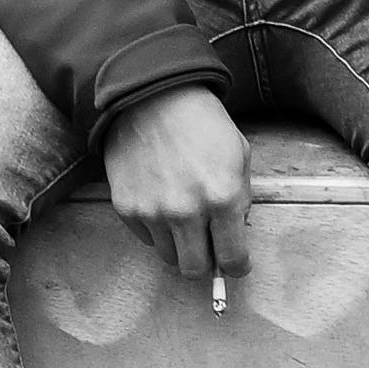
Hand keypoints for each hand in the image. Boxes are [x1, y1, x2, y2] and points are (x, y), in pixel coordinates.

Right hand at [102, 85, 251, 293]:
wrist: (152, 98)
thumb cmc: (201, 123)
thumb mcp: (238, 155)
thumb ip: (241, 199)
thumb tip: (235, 233)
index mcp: (222, 198)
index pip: (232, 258)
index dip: (237, 265)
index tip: (236, 264)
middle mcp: (186, 212)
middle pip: (195, 269)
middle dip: (207, 263)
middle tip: (209, 247)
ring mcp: (153, 212)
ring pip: (169, 257)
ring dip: (180, 245)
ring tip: (184, 218)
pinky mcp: (127, 208)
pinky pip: (146, 238)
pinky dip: (157, 230)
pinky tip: (162, 202)